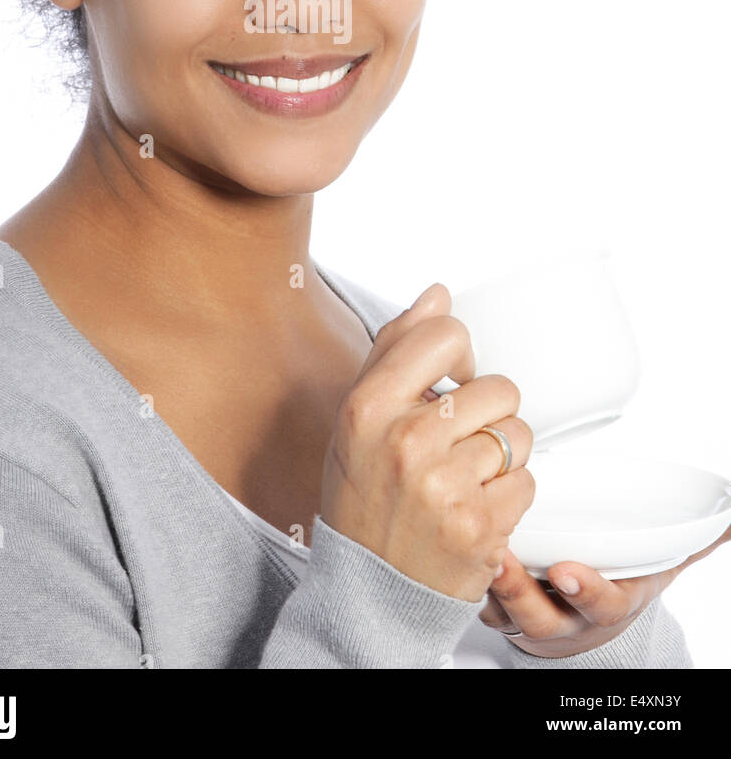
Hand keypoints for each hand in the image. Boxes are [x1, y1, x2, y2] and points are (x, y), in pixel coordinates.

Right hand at [320, 282, 536, 601]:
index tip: (453, 379)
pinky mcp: (480, 527)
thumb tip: (438, 294)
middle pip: (498, 387)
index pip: (445, 334)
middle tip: (461, 442)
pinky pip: (527, 482)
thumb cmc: (365, 495)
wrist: (367, 592)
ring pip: (518, 436)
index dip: (462, 353)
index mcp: (369, 406)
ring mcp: (445, 486)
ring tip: (468, 478)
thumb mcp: (359, 419)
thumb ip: (395, 350)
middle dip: (489, 412)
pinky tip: (476, 509)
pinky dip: (509, 496)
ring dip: (503, 456)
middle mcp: (406, 441)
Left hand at [479, 523, 730, 657]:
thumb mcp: (652, 567)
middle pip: (539, 617)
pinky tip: (446, 548)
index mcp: (604, 605)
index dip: (586, 591)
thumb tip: (728, 521)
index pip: (601, 606)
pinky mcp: (490, 610)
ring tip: (468, 551)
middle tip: (503, 559)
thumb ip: (688, 542)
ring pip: (499, 611)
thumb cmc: (613, 581)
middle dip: (521, 592)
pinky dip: (459, 578)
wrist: (580, 622)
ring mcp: (523, 618)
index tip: (567, 572)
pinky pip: (472, 600)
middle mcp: (562, 619)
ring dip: (483, 584)